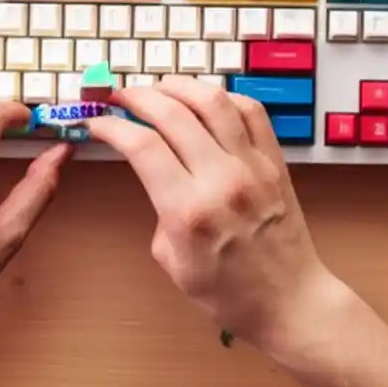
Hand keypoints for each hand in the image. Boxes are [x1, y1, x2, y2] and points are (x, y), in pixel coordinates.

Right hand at [86, 76, 343, 351]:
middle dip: (139, 97)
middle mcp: (221, 180)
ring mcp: (253, 166)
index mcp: (188, 211)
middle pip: (173, 114)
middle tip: (121, 96)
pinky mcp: (275, 162)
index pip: (142, 146)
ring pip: (213, 102)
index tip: (98, 121)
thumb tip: (155, 172)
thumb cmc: (228, 292)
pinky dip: (224, 96)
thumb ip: (158, 210)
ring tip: (160, 87)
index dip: (112, 126)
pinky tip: (206, 99)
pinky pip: (251, 111)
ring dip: (179, 85)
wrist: (290, 300)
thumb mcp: (172, 262)